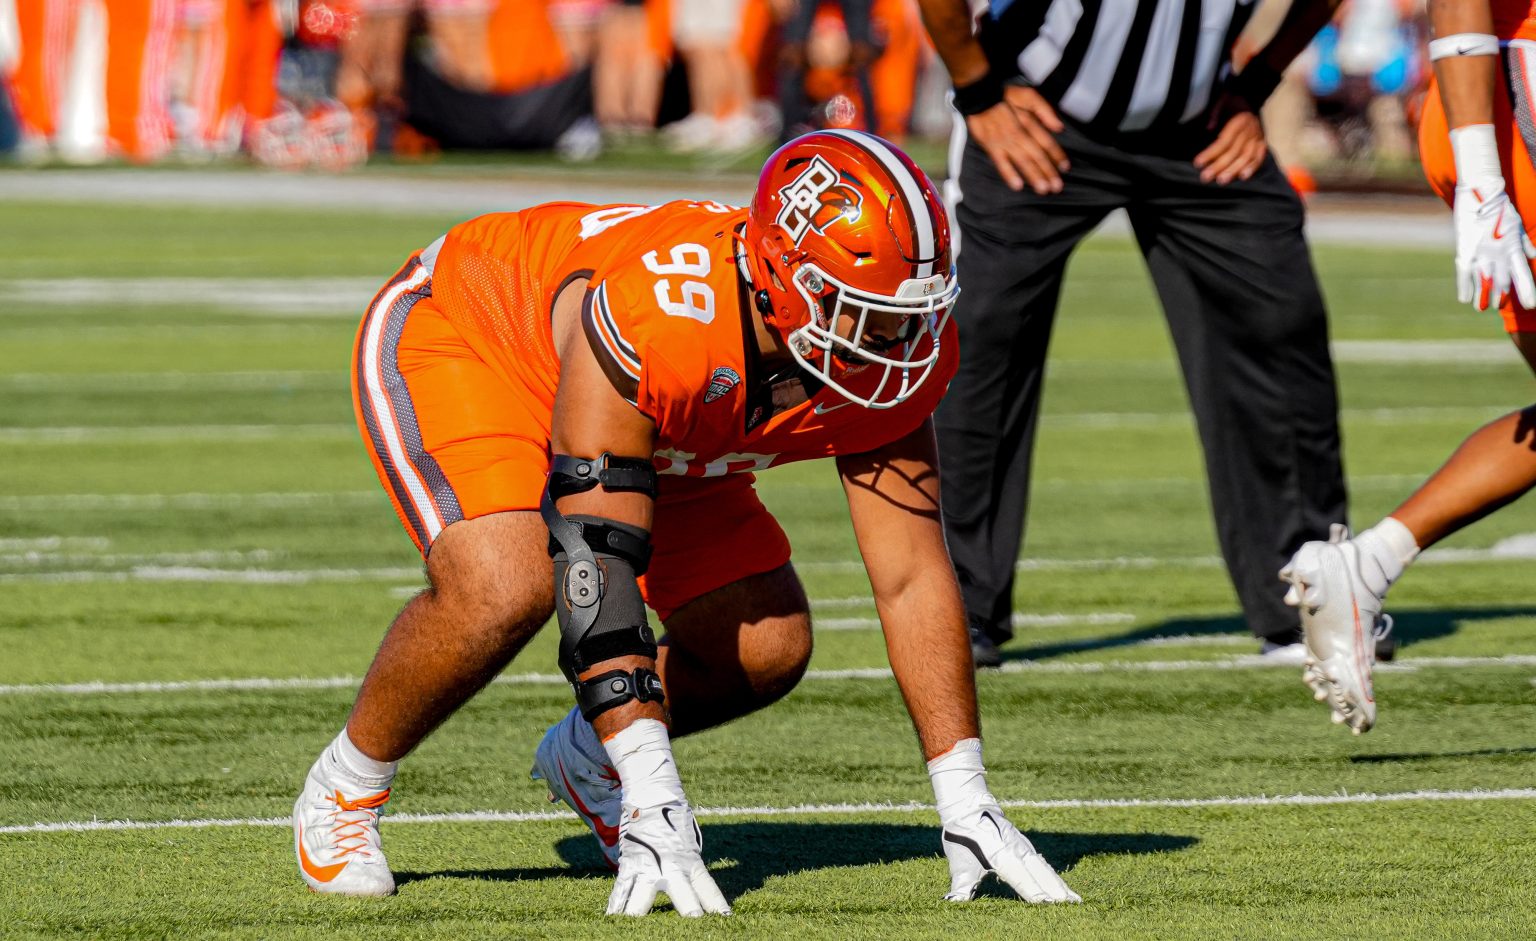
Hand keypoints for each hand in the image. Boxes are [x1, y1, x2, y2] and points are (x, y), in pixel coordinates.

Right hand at [606, 800, 730, 916]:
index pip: (708, 889)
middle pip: (684, 899)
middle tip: (696, 927)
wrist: (654, 798)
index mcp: (692, 863)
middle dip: (690, 914)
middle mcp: (673, 868)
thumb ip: (691, 870)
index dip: (717, 905)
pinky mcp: (630, 864)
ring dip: (641, 917)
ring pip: (644, 900)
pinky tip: (612, 918)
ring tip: (637, 932)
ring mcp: (650, 867)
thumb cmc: (675, 822)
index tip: (725, 919)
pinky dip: (616, 905)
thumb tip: (698, 891)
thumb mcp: (690, 847)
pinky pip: (622, 888)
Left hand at [941, 804, 1080, 903]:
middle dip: (1055, 889)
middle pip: (1039, 873)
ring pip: (1043, 868)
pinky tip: (1059, 884)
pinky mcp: (1024, 845)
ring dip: (1057, 883)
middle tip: (1073, 904)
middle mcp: (1015, 850)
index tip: (1047, 903)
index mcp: (1000, 855)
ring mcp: (1022, 846)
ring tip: (1073, 898)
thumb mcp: (959, 862)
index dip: (1033, 891)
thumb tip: (953, 902)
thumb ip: (961, 885)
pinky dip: (1052, 874)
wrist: (968, 806)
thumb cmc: (962, 836)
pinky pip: (1041, 862)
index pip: (1020, 877)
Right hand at [965, 85, 1069, 194]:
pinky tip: (1017, 186)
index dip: (1057, 155)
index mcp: (1029, 122)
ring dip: (1033, 176)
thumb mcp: (1029, 95)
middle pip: (1037, 155)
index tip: (1065, 168)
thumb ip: (1045, 111)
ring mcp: (1005, 142)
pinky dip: (1008, 174)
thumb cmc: (1006, 96)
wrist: (980, 95)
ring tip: (1042, 189)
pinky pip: (1000, 163)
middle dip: (1048, 172)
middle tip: (1057, 187)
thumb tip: (1059, 127)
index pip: (1047, 142)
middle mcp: (1019, 134)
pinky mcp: (991, 147)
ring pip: (1022, 161)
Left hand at [1194, 93, 1266, 184]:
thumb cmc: (1232, 100)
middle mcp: (1250, 131)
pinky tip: (1244, 177)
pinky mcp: (1262, 143)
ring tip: (1221, 181)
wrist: (1251, 96)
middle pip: (1233, 152)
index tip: (1198, 163)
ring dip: (1234, 170)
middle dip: (1218, 166)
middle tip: (1205, 178)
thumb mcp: (1222, 100)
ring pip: (1246, 157)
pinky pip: (1259, 156)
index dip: (1210, 153)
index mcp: (1239, 121)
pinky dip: (1253, 167)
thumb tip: (1209, 127)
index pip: (1223, 141)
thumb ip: (1216, 112)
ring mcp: (1257, 138)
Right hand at [1453, 186, 1535, 310]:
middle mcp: (1499, 254)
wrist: (1481, 193)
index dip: (1527, 291)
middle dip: (1502, 297)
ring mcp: (1482, 254)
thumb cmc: (1501, 207)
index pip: (1523, 275)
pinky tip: (1466, 299)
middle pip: (1503, 282)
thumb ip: (1524, 243)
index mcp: (1514, 247)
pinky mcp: (1465, 251)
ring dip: (1484, 297)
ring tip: (1483, 308)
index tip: (1531, 305)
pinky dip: (1465, 288)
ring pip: (1485, 282)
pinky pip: (1465, 275)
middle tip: (1498, 305)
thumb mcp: (1516, 225)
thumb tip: (1533, 255)